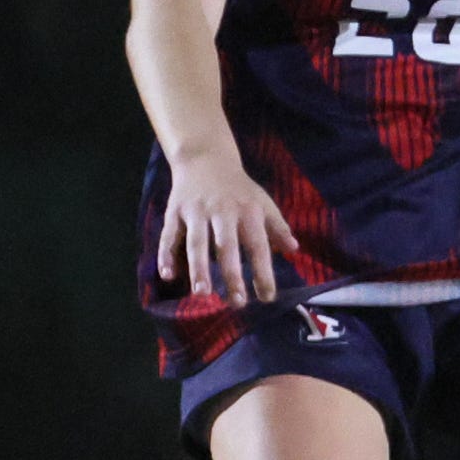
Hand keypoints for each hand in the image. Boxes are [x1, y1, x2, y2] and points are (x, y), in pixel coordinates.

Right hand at [158, 150, 300, 306]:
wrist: (205, 157)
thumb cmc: (238, 188)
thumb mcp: (263, 202)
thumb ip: (277, 227)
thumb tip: (294, 249)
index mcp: (248, 212)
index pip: (258, 246)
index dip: (263, 272)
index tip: (267, 297)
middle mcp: (222, 212)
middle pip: (227, 246)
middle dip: (231, 275)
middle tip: (236, 302)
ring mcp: (197, 211)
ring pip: (196, 243)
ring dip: (198, 268)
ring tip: (201, 294)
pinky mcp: (175, 212)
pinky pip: (170, 236)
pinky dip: (166, 255)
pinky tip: (167, 275)